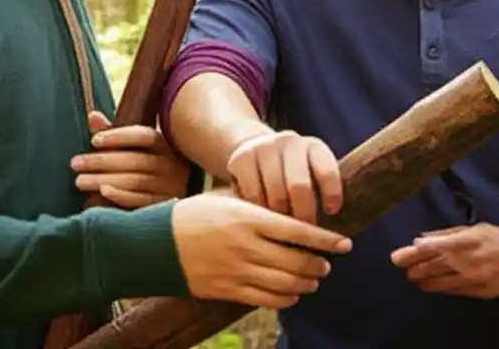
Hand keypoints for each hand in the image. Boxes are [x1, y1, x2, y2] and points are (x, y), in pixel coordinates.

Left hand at [71, 112, 186, 207]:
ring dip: (105, 179)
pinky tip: (102, 192)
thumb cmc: (149, 165)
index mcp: (165, 144)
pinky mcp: (165, 205)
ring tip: (79, 180)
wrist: (180, 197)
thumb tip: (92, 116)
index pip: (143, 136)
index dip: (118, 136)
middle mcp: (171, 164)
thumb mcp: (137, 148)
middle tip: (75, 163)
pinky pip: (142, 201)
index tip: (94, 140)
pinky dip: (121, 196)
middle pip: (135, 160)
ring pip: (136, 181)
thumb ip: (114, 133)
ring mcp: (171, 186)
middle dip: (102, 161)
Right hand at [172, 192, 352, 308]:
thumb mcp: (226, 199)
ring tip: (314, 278)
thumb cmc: (194, 215)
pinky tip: (293, 292)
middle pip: (296, 261)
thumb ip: (258, 206)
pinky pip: (266, 300)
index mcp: (248, 218)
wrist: (154, 244)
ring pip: (286, 283)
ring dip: (307, 282)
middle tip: (327, 263)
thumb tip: (292, 212)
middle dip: (319, 264)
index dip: (326, 240)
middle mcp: (246, 245)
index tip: (345, 244)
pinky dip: (286, 298)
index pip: (298, 230)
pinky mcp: (227, 290)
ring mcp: (237, 270)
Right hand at [227, 130, 341, 224]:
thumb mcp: (311, 170)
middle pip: (299, 185)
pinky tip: (263, 219)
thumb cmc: (293, 170)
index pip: (327, 171)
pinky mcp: (241, 158)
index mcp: (314, 147)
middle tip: (304, 234)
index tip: (331, 212)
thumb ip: (321, 190)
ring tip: (285, 232)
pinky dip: (258, 212)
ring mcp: (264, 148)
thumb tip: (333, 231)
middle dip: (304, 214)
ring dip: (281, 218)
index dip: (331, 194)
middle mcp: (290, 142)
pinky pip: (253, 194)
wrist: (255, 146)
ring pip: (275, 193)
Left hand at [389, 223, 498, 298]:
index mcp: (463, 242)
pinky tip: (432, 284)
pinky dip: (439, 287)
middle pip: (429, 267)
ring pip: (436, 282)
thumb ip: (446, 234)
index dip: (413, 252)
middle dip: (411, 266)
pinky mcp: (474, 291)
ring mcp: (468, 278)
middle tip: (400, 263)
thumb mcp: (473, 228)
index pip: (432, 248)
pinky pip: (450, 291)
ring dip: (422, 279)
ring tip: (415, 276)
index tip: (397, 256)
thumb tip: (421, 239)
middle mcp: (463, 261)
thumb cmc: (496, 238)